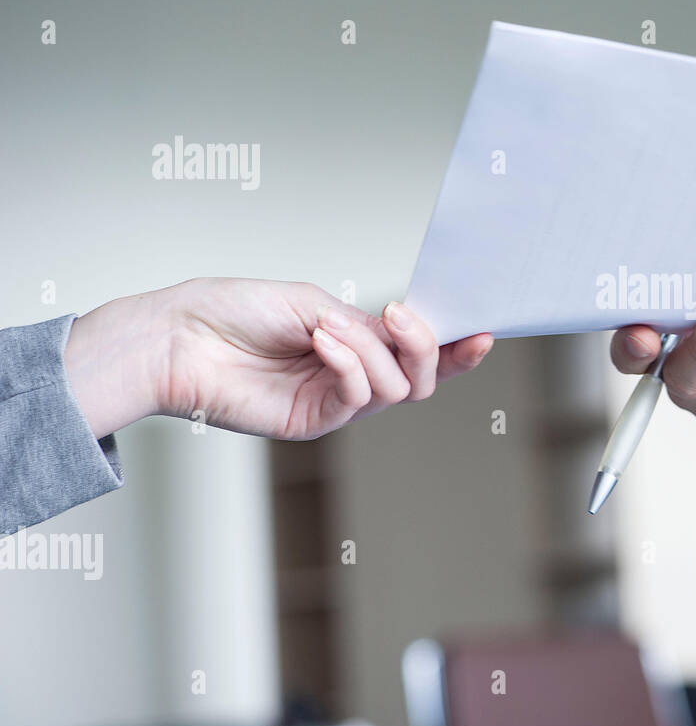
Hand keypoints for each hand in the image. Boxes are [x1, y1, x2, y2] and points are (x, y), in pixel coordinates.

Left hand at [65, 277, 492, 439]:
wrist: (182, 336)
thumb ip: (364, 327)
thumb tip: (398, 341)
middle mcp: (353, 375)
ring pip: (397, 390)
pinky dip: (349, 365)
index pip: (419, 352)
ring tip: (330, 327)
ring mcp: (335, 401)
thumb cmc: (237, 310)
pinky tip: (322, 342)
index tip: (483, 331)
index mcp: (357, 342)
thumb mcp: (315, 304)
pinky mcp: (313, 421)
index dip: (456, 347)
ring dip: (373, 351)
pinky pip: (357, 397)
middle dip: (427, 347)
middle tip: (403, 319)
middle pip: (421, 378)